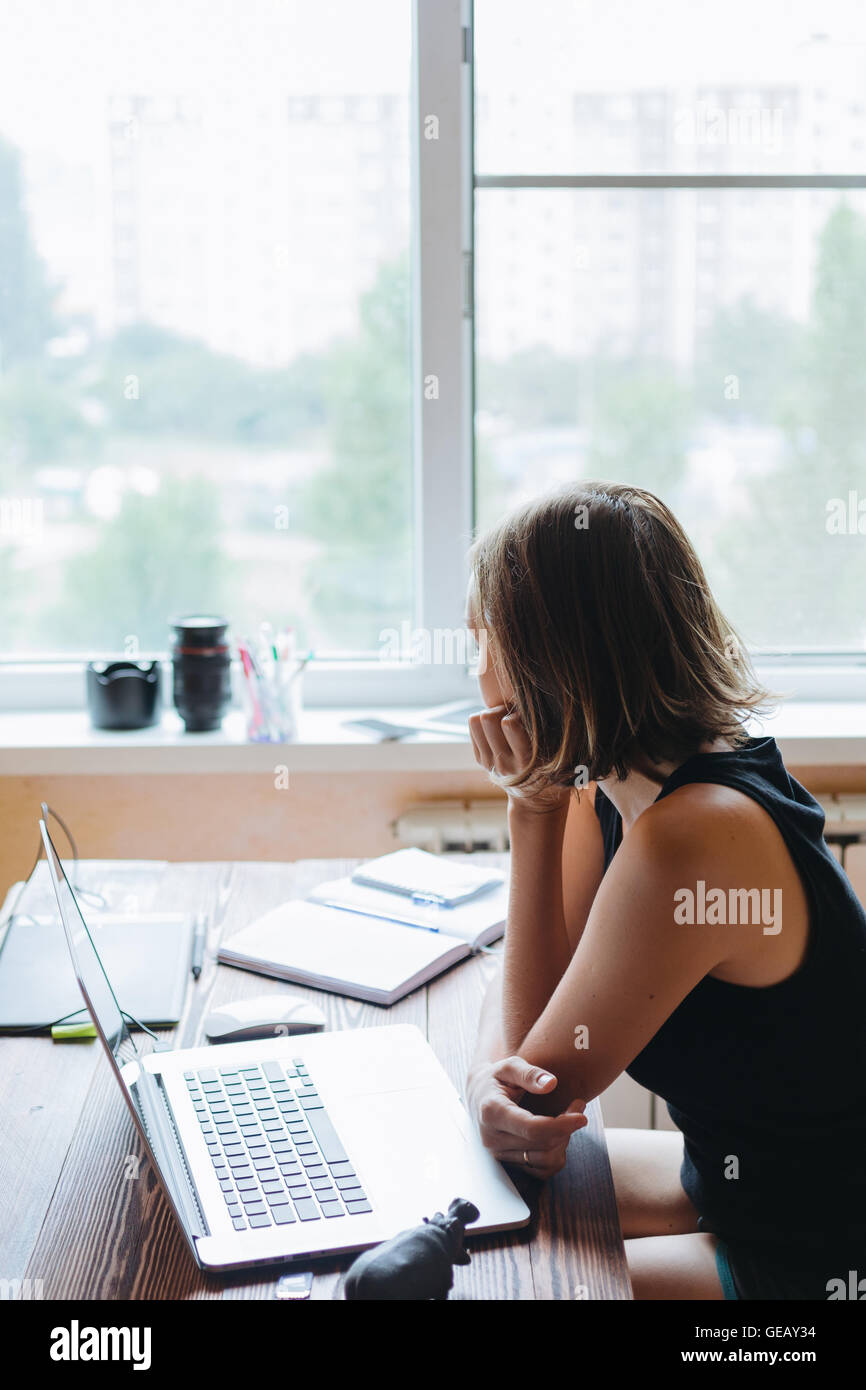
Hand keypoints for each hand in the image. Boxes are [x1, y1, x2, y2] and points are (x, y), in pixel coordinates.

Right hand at [466, 1056, 587, 1179]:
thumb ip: (529, 1073)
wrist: (479, 1096)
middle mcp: (492, 1139)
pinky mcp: (508, 1165)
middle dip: (567, 1127)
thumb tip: (551, 1084)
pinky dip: (557, 1154)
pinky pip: (543, 1170)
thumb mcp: (509, 1066)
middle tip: (578, 1105)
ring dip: (564, 1140)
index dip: (561, 1125)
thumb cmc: (497, 1078)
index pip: (532, 1128)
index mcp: (492, 1112)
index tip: (582, 1117)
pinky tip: (557, 1134)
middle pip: (543, 1144)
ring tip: (567, 1117)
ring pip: (546, 1160)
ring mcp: (499, 1155)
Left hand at [468, 705, 570, 813]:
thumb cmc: (555, 772)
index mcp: (526, 761)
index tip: (527, 717)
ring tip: (505, 720)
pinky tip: (500, 730)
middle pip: (487, 718)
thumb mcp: (564, 758)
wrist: (535, 802)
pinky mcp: (481, 760)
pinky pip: (473, 728)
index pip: (509, 724)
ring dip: (490, 715)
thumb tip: (553, 708)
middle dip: (501, 710)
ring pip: (476, 721)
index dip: (518, 713)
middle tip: (513, 714)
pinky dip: (485, 724)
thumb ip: (559, 736)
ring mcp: (489, 763)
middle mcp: (504, 763)